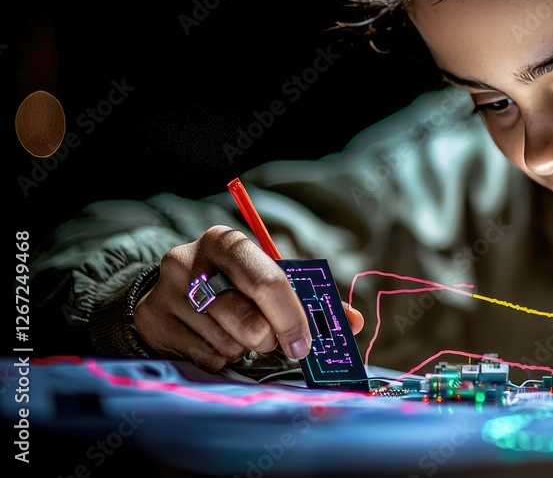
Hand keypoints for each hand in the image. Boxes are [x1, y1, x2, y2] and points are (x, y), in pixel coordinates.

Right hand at [134, 225, 364, 371]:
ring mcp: (168, 294)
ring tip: (240, 331)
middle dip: (272, 337)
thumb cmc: (232, 281)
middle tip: (279, 343)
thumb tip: (352, 321)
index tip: (306, 342)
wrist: (169, 292)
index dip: (293, 314)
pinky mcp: (154, 324)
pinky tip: (216, 339)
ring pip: (231, 343)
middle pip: (249, 318)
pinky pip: (208, 358)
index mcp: (225, 241)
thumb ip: (308, 297)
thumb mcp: (266, 275)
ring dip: (246, 347)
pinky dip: (222, 356)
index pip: (268, 278)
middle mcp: (190, 262)